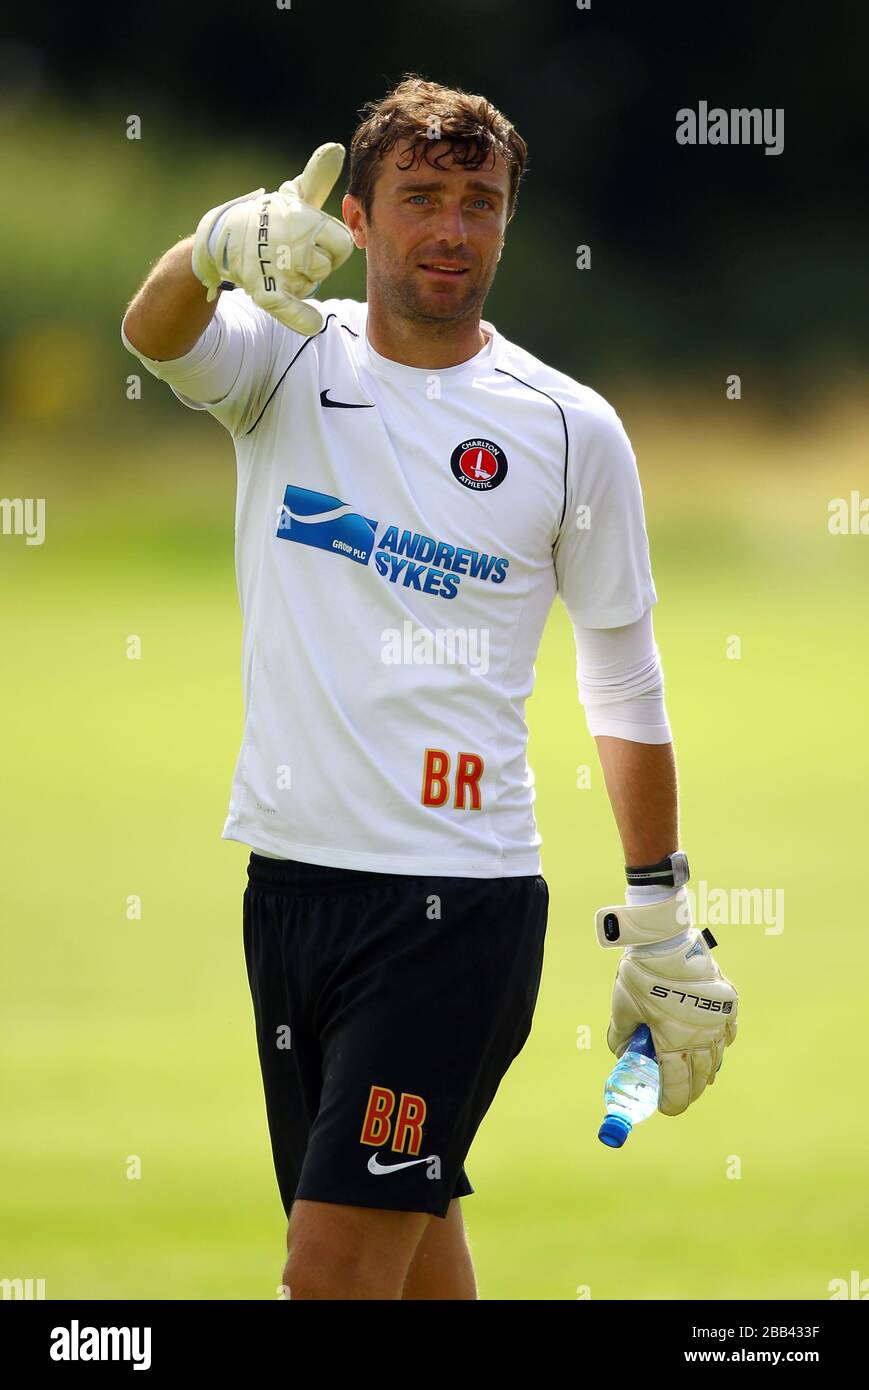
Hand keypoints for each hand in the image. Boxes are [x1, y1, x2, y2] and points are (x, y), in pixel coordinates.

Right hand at [191, 143, 354, 334]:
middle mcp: (291, 240)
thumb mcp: (294, 196)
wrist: (223, 238)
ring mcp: (276, 266)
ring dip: (301, 282)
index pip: (342, 244)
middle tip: (295, 254)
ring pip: (310, 286)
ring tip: (281, 266)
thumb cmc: (269, 217)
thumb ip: (318, 178)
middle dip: (317, 265)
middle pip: (327, 267)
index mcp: (302, 217)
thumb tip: (337, 149)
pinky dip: (301, 318)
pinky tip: (314, 324)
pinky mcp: (263, 290)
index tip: (316, 242)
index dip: (333, 247)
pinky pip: (288, 309)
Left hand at [595, 888, 738, 1115]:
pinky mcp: (728, 1002)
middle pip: (700, 1077)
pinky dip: (719, 1044)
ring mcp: (718, 1021)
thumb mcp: (621, 1008)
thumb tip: (622, 1054)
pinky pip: (728, 1033)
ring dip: (705, 1070)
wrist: (668, 938)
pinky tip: (712, 1046)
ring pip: (716, 1057)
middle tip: (679, 1096)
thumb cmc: (641, 974)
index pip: (678, 1087)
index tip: (666, 1109)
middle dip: (689, 1091)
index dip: (672, 1102)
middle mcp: (702, 1037)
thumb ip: (621, 1036)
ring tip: (699, 1078)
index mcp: (675, 1043)